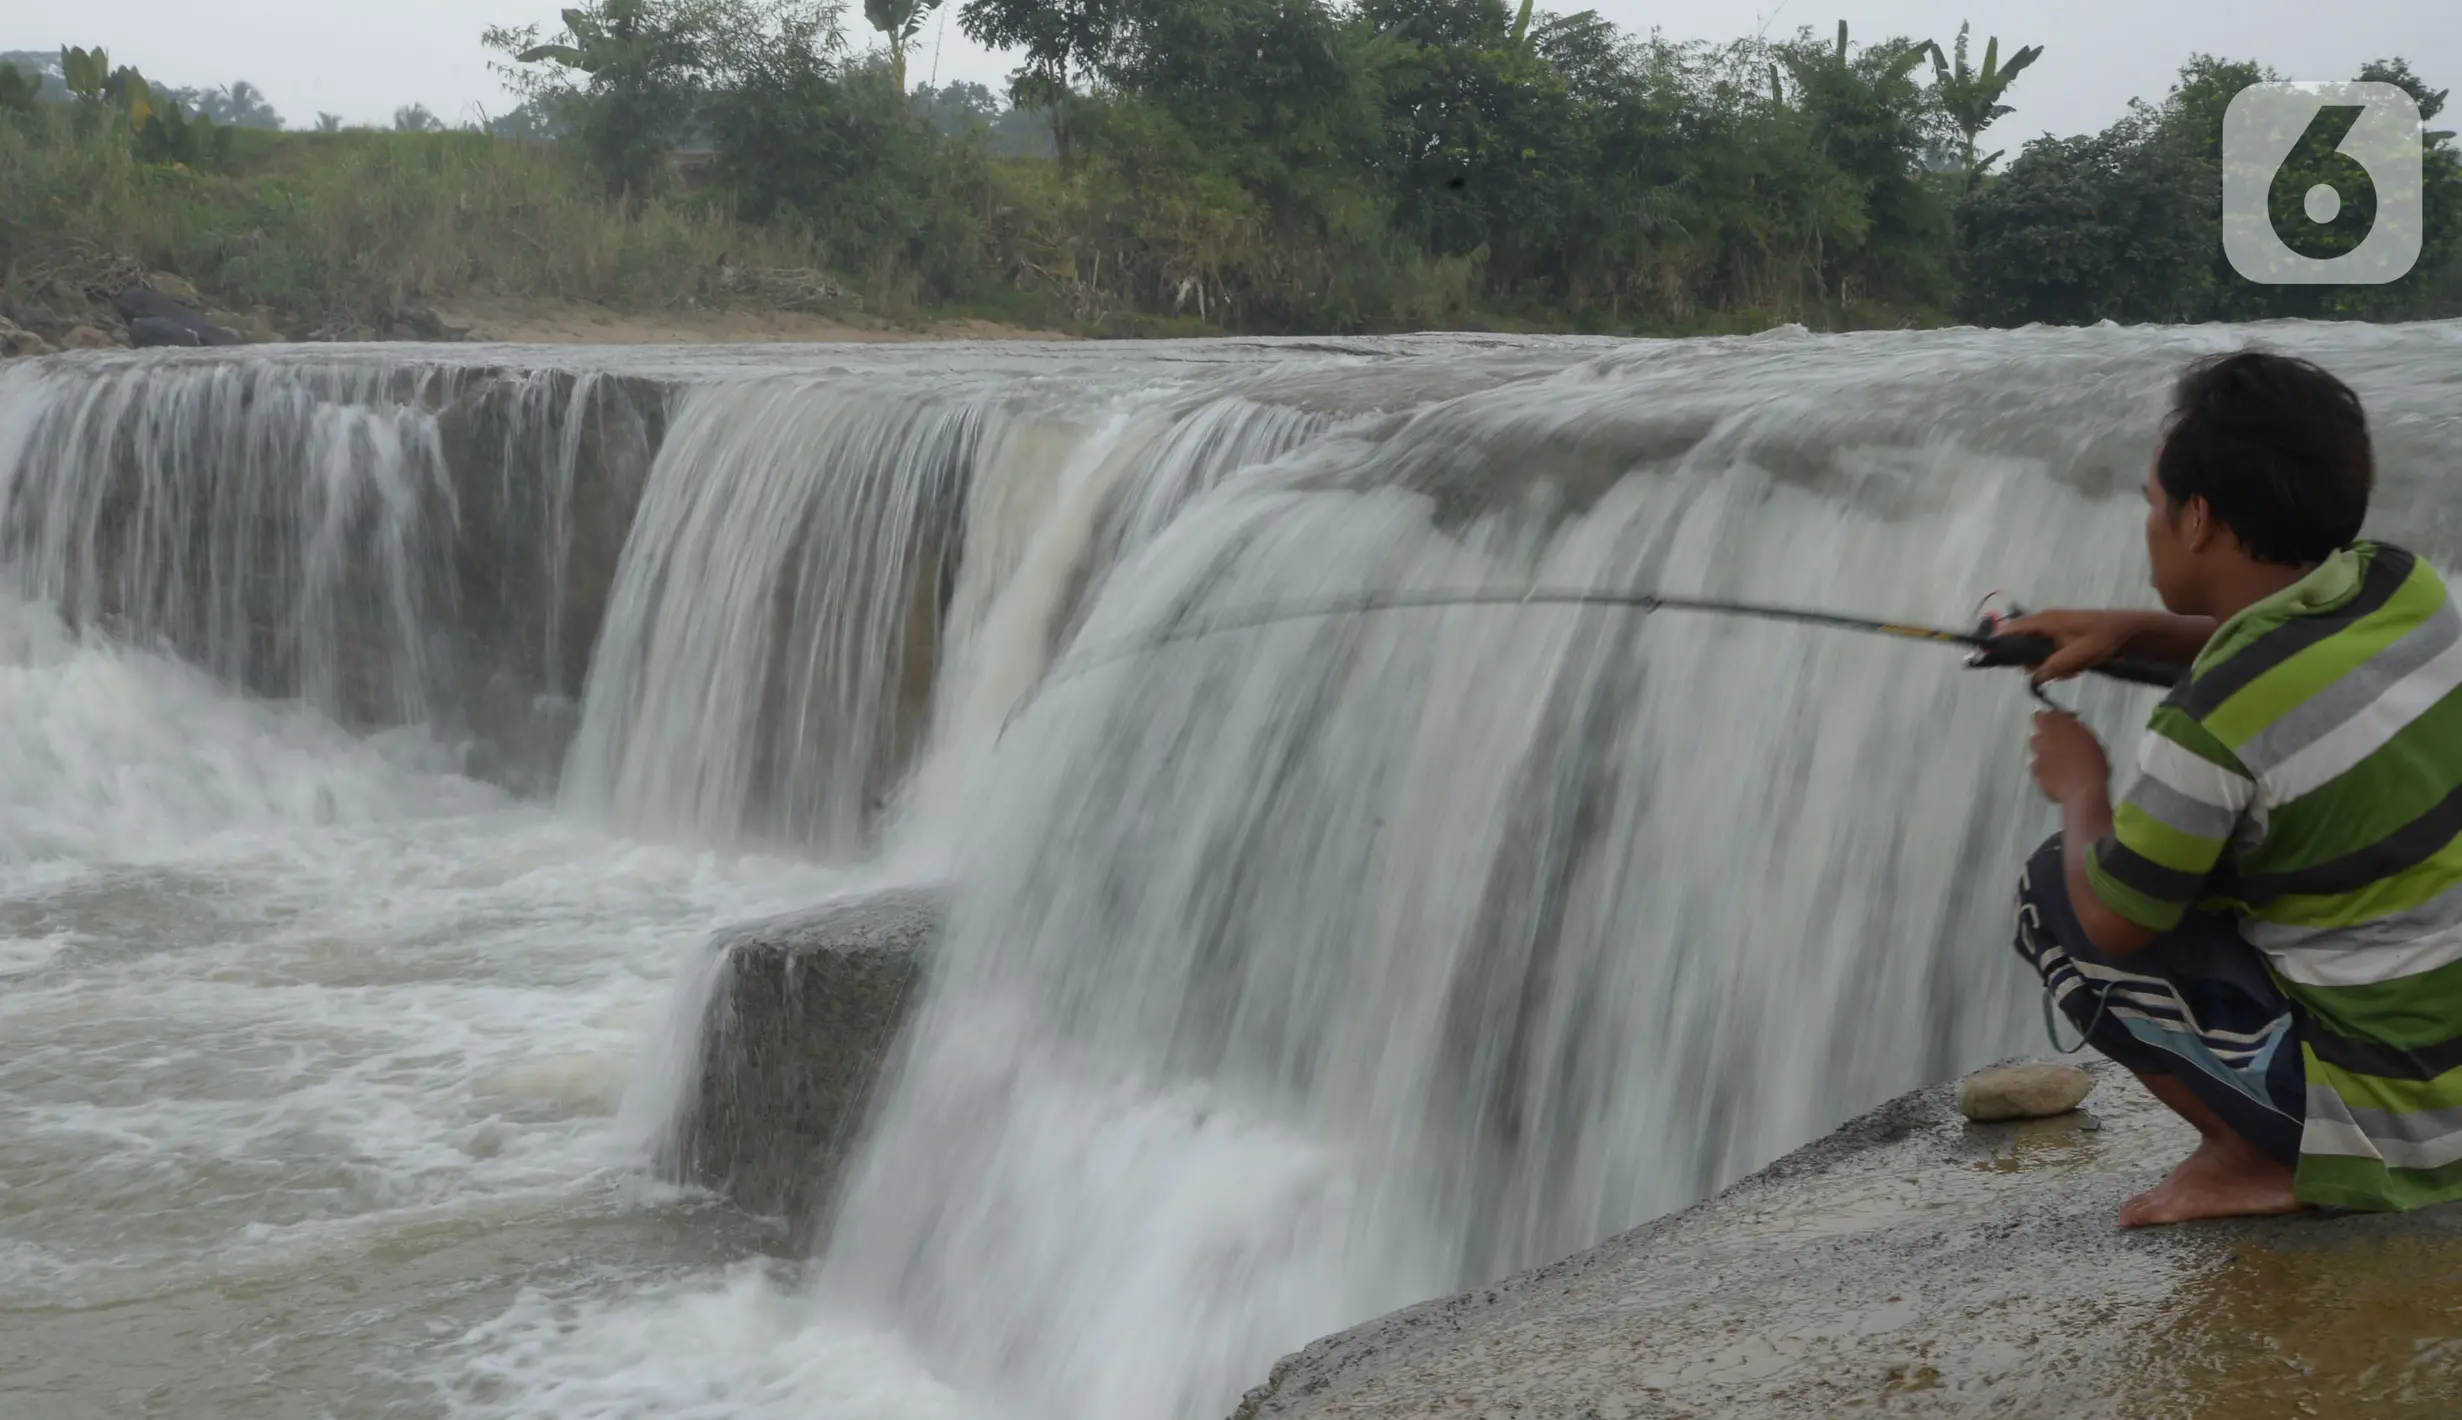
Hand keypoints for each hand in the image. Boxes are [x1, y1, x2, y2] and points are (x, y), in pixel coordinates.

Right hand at [1999, 609, 2146, 683]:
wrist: (2130, 631)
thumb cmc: (2103, 639)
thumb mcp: (2077, 655)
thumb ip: (2053, 666)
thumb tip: (2033, 677)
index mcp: (2046, 621)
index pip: (2012, 628)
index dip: (1997, 641)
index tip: (1986, 655)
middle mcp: (2046, 622)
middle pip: (2023, 644)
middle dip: (2033, 662)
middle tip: (2049, 673)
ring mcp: (2056, 628)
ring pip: (2039, 651)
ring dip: (2050, 665)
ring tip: (2071, 671)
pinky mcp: (2065, 636)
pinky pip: (2052, 652)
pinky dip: (2060, 663)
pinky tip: (2076, 668)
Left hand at [2030, 711, 2110, 805]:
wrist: (2083, 790)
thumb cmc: (2094, 764)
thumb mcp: (2091, 741)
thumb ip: (2077, 731)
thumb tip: (2072, 725)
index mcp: (2060, 729)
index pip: (2047, 715)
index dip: (2052, 718)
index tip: (2059, 722)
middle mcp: (2045, 740)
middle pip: (2038, 733)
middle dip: (2046, 736)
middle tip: (2059, 744)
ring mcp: (2038, 757)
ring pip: (2036, 750)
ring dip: (2044, 753)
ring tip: (2058, 762)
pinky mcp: (2036, 773)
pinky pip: (2037, 768)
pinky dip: (2044, 771)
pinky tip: (2056, 776)